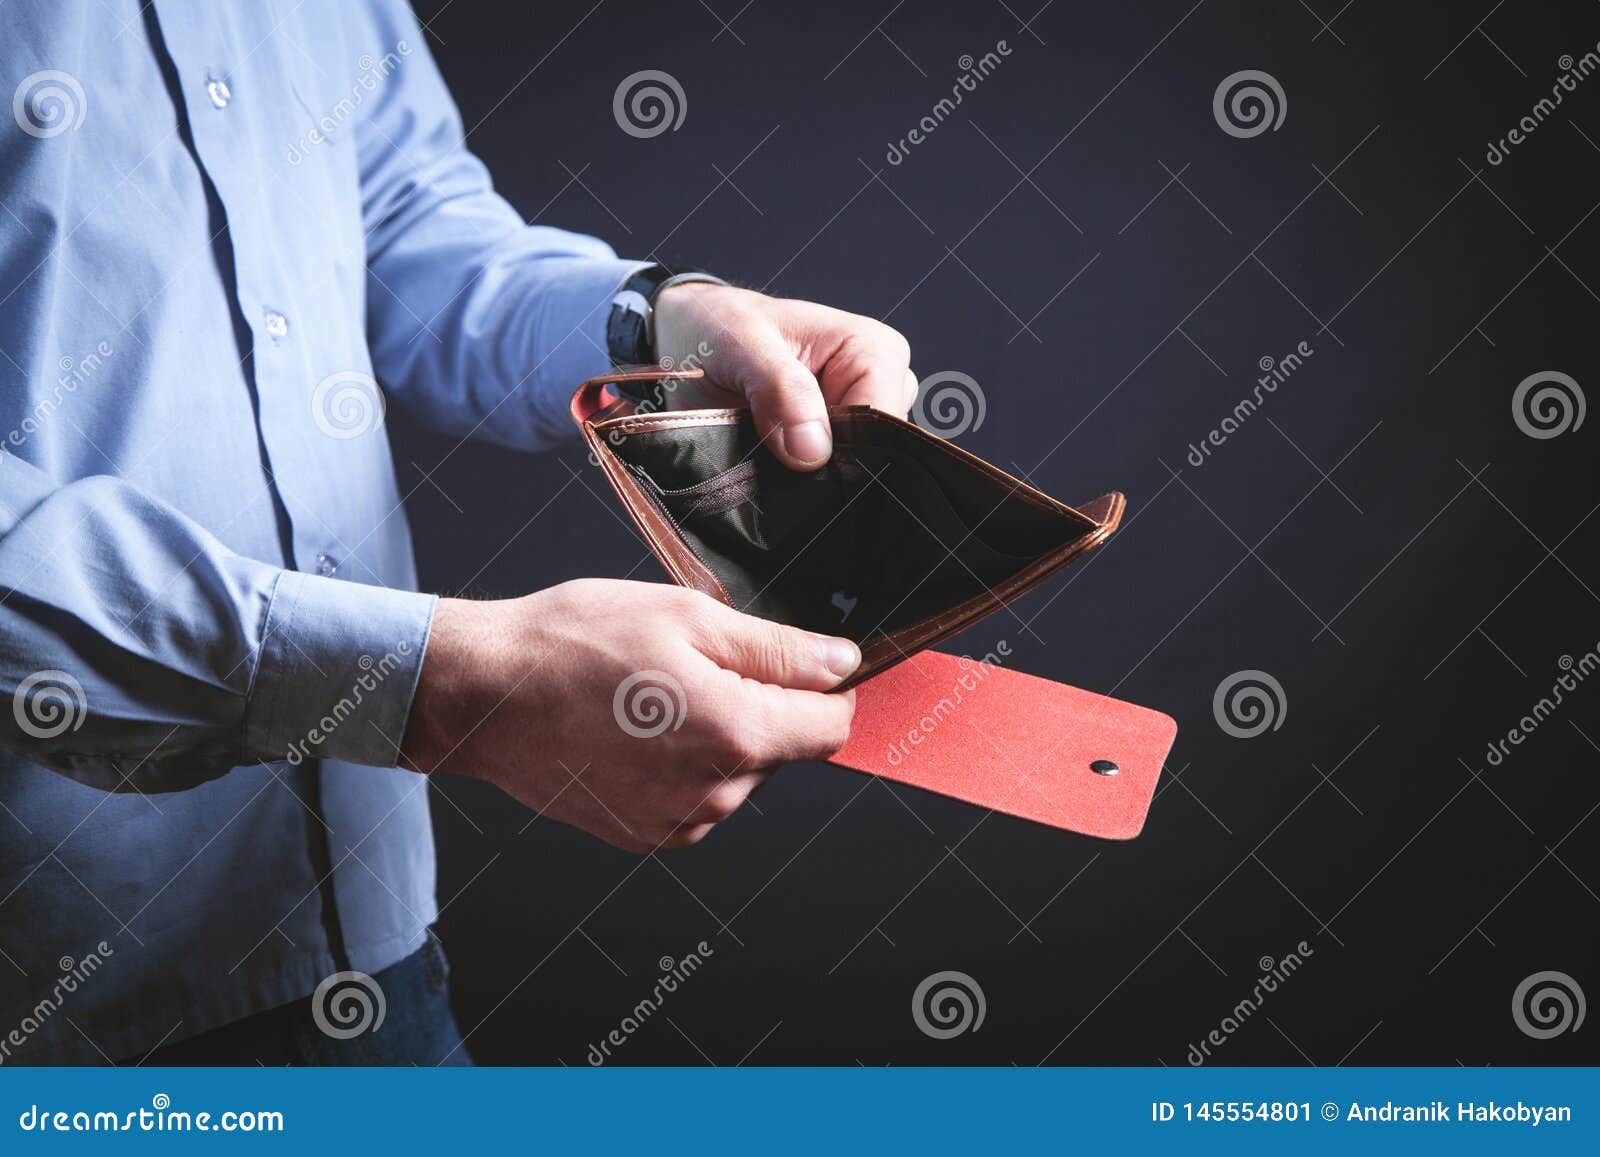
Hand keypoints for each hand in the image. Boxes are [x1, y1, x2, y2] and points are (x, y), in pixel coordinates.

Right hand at [401, 579, 858, 851]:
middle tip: (690, 665)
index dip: (826, 689)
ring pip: (739, 775)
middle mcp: (716, 792)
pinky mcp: (647, 836)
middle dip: (758, 706)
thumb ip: (776, 648)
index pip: (832, 727)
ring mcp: (680, 822)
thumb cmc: (574, 644)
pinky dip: (682, 766)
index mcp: (737, 733)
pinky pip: (697, 798)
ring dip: (719, 737)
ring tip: (650, 697)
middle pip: (782, 749)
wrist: (485, 697)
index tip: (796, 664)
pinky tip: (634, 730)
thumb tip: (843, 663)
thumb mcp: (686, 617)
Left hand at [652, 282, 916, 470]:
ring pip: (853, 470)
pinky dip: (799, 483)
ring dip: (810, 477)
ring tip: (765, 452)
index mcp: (872, 349)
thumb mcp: (740, 343)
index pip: (882, 418)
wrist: (685, 342)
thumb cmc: (718, 326)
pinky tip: (771, 468)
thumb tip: (814, 451)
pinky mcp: (830, 447)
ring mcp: (855, 422)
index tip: (795, 456)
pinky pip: (830, 480)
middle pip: (875, 451)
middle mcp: (877, 387)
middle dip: (826, 465)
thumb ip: (780, 388)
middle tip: (771, 454)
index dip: (844, 446)